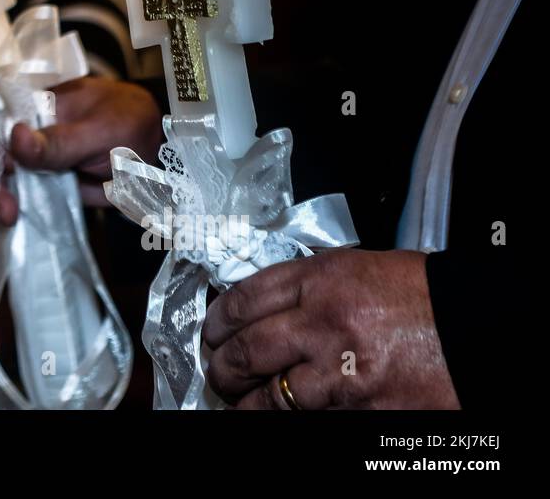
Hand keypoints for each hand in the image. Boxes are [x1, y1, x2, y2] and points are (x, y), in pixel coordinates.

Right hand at [0, 76, 162, 224]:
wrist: (160, 152)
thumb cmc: (131, 126)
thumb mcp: (99, 132)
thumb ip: (58, 140)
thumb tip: (14, 137)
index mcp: (39, 104)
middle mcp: (31, 130)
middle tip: (4, 204)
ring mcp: (38, 158)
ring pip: (6, 175)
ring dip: (1, 196)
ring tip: (8, 215)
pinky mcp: (47, 181)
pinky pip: (24, 192)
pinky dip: (14, 205)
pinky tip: (10, 218)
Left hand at [202, 249, 459, 408]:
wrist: (478, 328)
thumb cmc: (423, 297)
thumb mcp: (358, 269)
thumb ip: (309, 285)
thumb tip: (263, 306)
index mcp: (322, 279)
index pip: (244, 298)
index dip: (217, 320)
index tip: (210, 332)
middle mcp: (325, 322)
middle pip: (246, 350)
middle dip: (222, 367)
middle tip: (218, 373)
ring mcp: (343, 371)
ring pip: (270, 398)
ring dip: (247, 405)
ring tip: (240, 404)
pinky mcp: (363, 410)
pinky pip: (310, 420)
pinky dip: (292, 420)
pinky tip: (282, 417)